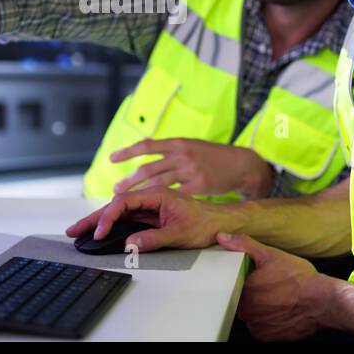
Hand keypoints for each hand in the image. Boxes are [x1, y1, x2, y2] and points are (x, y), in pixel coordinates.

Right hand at [64, 188, 241, 251]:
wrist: (221, 223)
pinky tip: (100, 232)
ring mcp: (150, 206)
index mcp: (157, 195)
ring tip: (79, 231)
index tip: (99, 234)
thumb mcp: (179, 234)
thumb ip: (153, 239)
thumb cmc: (205, 224)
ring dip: (99, 221)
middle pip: (116, 205)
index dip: (108, 218)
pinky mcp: (151, 215)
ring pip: (119, 212)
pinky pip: (127, 219)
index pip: (124, 203)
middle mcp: (151, 198)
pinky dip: (111, 225)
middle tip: (73, 230)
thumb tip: (129, 244)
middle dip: (94, 218)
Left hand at [110, 138, 274, 198]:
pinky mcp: (199, 185)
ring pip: (158, 183)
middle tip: (115, 189)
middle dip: (129, 180)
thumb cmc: (213, 157)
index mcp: (178, 143)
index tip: (112, 158)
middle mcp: (182, 154)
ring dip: (140, 193)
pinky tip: (152, 210)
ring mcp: (191, 170)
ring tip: (126, 200)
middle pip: (149, 168)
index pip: (147, 145)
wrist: (242, 164)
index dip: (128, 151)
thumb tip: (147, 150)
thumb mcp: (191, 146)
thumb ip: (170, 150)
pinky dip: (162, 202)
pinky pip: (176, 195)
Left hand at [216, 232, 330, 340]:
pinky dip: (268, 320)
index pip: (232, 287)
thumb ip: (243, 245)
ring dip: (259, 308)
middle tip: (268, 286)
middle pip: (241, 302)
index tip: (255, 278)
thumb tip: (222, 237)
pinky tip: (280, 310)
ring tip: (276, 298)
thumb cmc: (298, 278)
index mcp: (243, 292)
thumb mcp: (270, 254)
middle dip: (251, 295)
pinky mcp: (269, 337)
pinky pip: (262, 328)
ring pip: (251, 316)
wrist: (322, 301)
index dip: (243, 281)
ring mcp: (258, 326)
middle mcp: (247, 313)